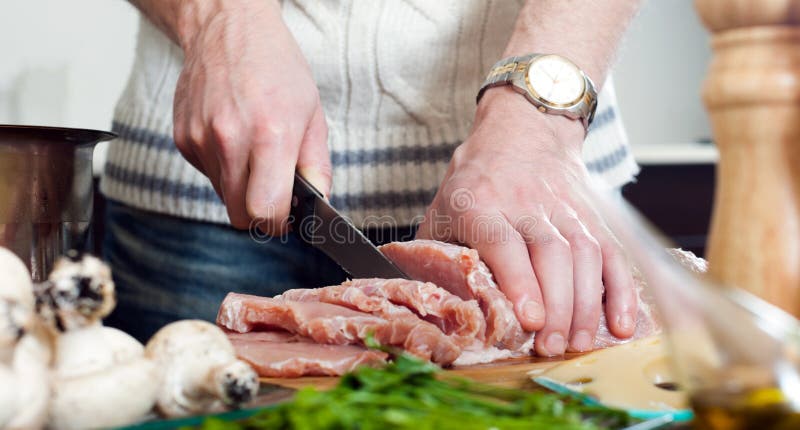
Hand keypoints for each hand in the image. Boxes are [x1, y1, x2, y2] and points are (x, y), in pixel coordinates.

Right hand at [172, 0, 329, 232]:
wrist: (228, 30)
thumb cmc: (276, 68)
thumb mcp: (312, 114)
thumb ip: (317, 166)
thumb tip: (319, 205)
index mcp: (269, 134)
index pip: (265, 211)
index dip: (279, 222)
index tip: (287, 216)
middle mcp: (229, 139)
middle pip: (240, 216)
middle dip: (260, 213)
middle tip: (274, 192)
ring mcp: (200, 139)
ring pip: (223, 197)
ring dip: (241, 188)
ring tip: (254, 152)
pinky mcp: (182, 139)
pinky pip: (207, 175)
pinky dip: (223, 168)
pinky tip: (234, 138)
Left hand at [417, 87, 636, 355]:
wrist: (521, 132)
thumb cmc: (474, 183)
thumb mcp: (441, 210)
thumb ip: (433, 254)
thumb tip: (425, 304)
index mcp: (480, 203)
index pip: (503, 242)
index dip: (519, 281)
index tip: (530, 320)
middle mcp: (526, 204)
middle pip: (550, 253)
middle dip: (558, 306)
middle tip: (553, 347)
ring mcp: (563, 208)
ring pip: (584, 254)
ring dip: (587, 303)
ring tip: (581, 343)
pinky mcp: (591, 215)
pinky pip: (612, 252)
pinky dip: (620, 289)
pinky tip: (621, 323)